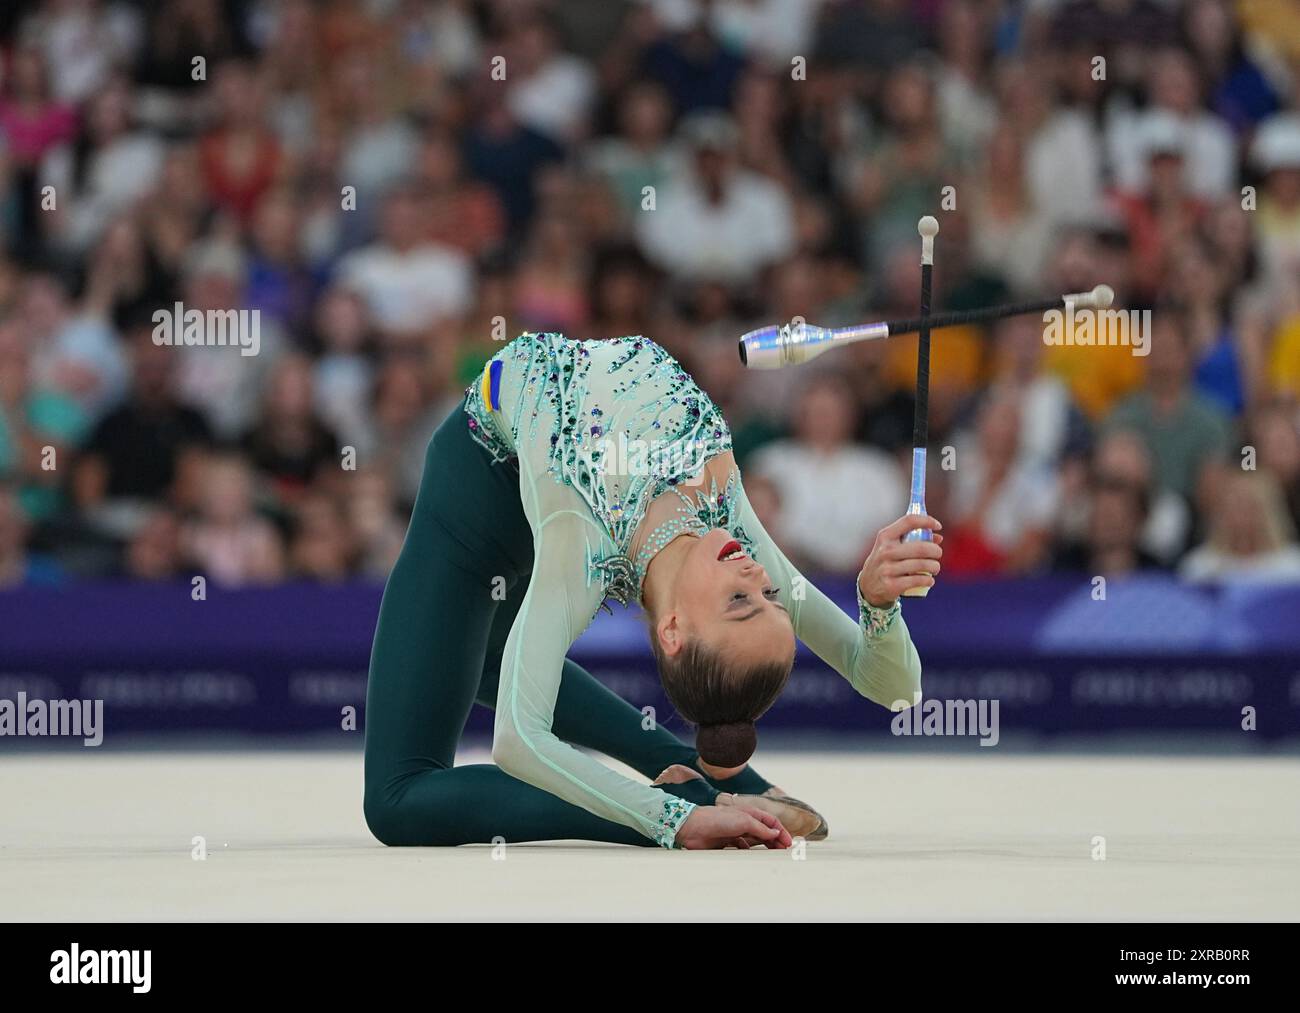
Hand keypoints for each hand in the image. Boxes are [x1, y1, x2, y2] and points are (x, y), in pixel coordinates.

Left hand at [675, 804, 790, 849]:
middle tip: (783, 852)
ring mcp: (736, 832)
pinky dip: (749, 852)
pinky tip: (752, 856)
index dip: (781, 831)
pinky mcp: (727, 842)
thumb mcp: (744, 821)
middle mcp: (744, 822)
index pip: (771, 822)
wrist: (694, 827)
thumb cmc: (717, 819)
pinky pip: (742, 848)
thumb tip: (775, 832)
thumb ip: (761, 828)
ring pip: (755, 840)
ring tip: (772, 855)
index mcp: (750, 813)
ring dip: (764, 847)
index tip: (788, 843)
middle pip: (765, 831)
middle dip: (775, 841)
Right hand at [858, 513, 942, 606]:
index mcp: (885, 536)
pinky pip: (918, 580)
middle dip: (936, 551)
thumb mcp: (891, 546)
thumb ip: (911, 539)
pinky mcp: (892, 585)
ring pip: (922, 565)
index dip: (927, 521)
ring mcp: (887, 569)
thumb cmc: (885, 561)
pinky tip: (929, 579)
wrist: (867, 586)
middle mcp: (885, 551)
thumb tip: (938, 538)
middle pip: (921, 547)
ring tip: (935, 568)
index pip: (909, 521)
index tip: (938, 526)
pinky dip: (928, 580)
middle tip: (938, 554)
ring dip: (935, 566)